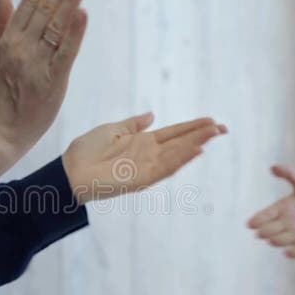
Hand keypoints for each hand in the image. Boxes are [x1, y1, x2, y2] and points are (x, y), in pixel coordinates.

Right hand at [0, 0, 88, 176]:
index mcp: (9, 39)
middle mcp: (22, 47)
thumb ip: (0, 20)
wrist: (0, 131)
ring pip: (56, 25)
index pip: (31, 1)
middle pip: (45, 7)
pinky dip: (74, 33)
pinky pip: (65, 53)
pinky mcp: (52, 81)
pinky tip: (83, 13)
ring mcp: (37, 64)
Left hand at [61, 113, 226, 203]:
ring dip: (196, 144)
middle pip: (181, 142)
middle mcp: (149, 154)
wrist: (71, 171)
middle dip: (202, 134)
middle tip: (223, 127)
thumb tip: (151, 115)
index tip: (211, 120)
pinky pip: (166, 167)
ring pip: (178, 154)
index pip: (174, 132)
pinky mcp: (143, 178)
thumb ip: (133, 124)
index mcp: (143, 141)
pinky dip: (181, 158)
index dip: (192, 126)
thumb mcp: (112, 129)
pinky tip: (196, 150)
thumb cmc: (87, 150)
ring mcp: (147, 166)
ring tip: (214, 133)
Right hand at [248, 165, 294, 260]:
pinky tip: (288, 252)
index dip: (257, 220)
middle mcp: (285, 223)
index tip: (250, 224)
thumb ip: (290, 174)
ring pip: (280, 240)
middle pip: (269, 230)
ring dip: (276, 241)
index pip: (265, 215)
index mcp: (282, 208)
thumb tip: (272, 167)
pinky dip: (291, 252)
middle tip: (262, 232)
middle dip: (265, 231)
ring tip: (272, 240)